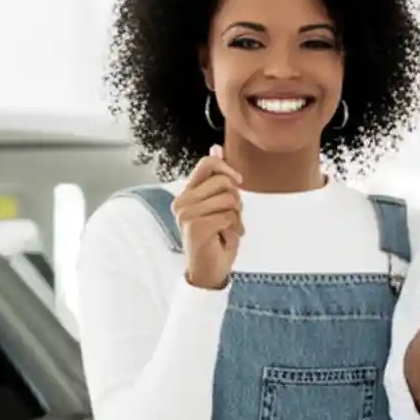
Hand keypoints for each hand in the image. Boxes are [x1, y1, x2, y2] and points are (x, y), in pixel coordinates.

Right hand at [173, 145, 243, 289]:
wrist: (209, 272)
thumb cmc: (216, 239)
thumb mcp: (219, 204)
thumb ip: (217, 179)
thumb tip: (216, 148)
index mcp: (187, 194)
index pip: (207, 164)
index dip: (227, 168)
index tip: (238, 182)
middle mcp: (182, 202)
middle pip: (224, 182)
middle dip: (236, 200)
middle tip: (231, 217)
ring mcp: (186, 214)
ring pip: (229, 199)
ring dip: (237, 216)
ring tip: (228, 229)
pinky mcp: (195, 227)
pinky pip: (228, 216)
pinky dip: (234, 228)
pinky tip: (225, 238)